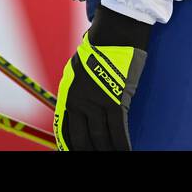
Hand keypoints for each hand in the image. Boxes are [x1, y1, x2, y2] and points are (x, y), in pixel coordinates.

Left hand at [54, 4, 150, 150]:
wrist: (114, 32)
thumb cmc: (99, 49)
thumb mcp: (79, 70)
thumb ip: (79, 92)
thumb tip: (82, 112)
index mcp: (68, 93)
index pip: (65, 129)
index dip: (69, 146)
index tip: (72, 155)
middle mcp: (78, 100)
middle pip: (83, 139)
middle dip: (89, 153)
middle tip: (96, 159)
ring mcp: (96, 101)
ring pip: (101, 139)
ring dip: (108, 153)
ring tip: (113, 159)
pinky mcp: (116, 100)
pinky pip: (119, 131)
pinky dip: (123, 146)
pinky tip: (126, 153)